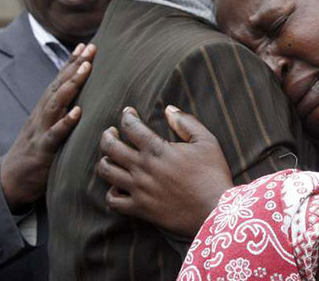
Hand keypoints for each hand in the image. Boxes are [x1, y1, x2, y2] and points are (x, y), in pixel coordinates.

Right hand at [0, 43, 94, 211]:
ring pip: (56, 103)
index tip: (87, 45)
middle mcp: (42, 115)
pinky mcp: (42, 150)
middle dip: (75, 65)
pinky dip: (66, 122)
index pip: (60, 81)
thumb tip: (84, 100)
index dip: (72, 63)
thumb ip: (63, 113)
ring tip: (86, 69)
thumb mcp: (50, 128)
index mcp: (46, 110)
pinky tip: (78, 112)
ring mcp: (41, 130)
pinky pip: (55, 135)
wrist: (11, 180)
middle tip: (92, 48)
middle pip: (59, 85)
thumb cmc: (36, 153)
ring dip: (72, 85)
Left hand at [96, 106, 232, 236]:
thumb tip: (169, 109)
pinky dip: (111, 192)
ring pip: (107, 172)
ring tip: (109, 156)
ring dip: (104, 160)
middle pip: (111, 147)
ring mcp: (139, 189)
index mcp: (158, 150)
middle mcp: (143, 168)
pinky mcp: (140, 209)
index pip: (131, 127)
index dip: (126, 116)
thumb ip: (187, 123)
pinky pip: (113, 201)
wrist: (215, 210)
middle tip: (111, 132)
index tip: (128, 112)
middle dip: (107, 135)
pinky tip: (118, 186)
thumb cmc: (213, 174)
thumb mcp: (207, 141)